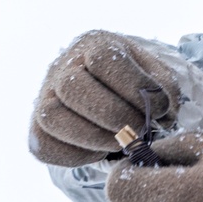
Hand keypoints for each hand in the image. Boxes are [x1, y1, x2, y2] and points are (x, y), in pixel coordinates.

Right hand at [30, 30, 178, 167]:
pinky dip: (75, 156)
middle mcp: (63, 67)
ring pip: (52, 118)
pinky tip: (99, 150)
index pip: (103, 59)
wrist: (111, 97)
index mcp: (95, 45)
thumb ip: (164, 88)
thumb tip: (159, 111)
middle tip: (139, 129)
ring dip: (94, 138)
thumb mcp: (156, 76)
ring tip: (121, 142)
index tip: (158, 108)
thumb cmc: (136, 85)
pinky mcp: (38, 128)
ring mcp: (45, 97)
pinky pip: (44, 146)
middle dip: (112, 115)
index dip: (134, 87)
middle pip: (72, 88)